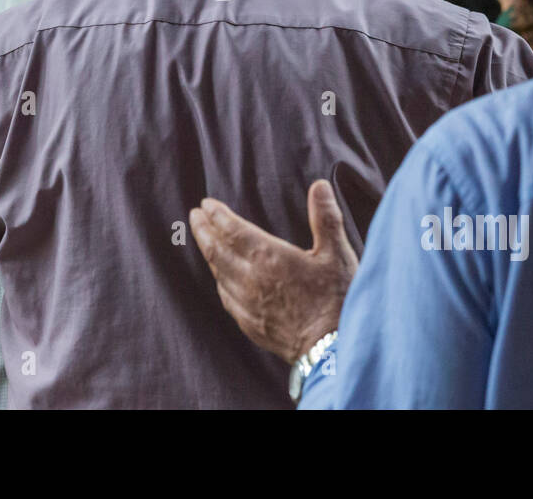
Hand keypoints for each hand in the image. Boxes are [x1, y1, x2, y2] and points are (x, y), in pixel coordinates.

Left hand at [190, 179, 357, 363]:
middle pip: (215, 250)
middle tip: (194, 215)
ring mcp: (247, 304)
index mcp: (269, 257)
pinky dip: (219, 280)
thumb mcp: (337, 254)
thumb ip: (326, 217)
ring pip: (218, 273)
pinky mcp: (249, 323)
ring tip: (204, 238)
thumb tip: (319, 185)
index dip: (216, 215)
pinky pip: (225, 296)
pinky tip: (221, 276)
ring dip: (208, 253)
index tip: (206, 204)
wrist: (333, 348)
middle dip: (203, 230)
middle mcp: (250, 279)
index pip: (231, 230)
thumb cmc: (337, 299)